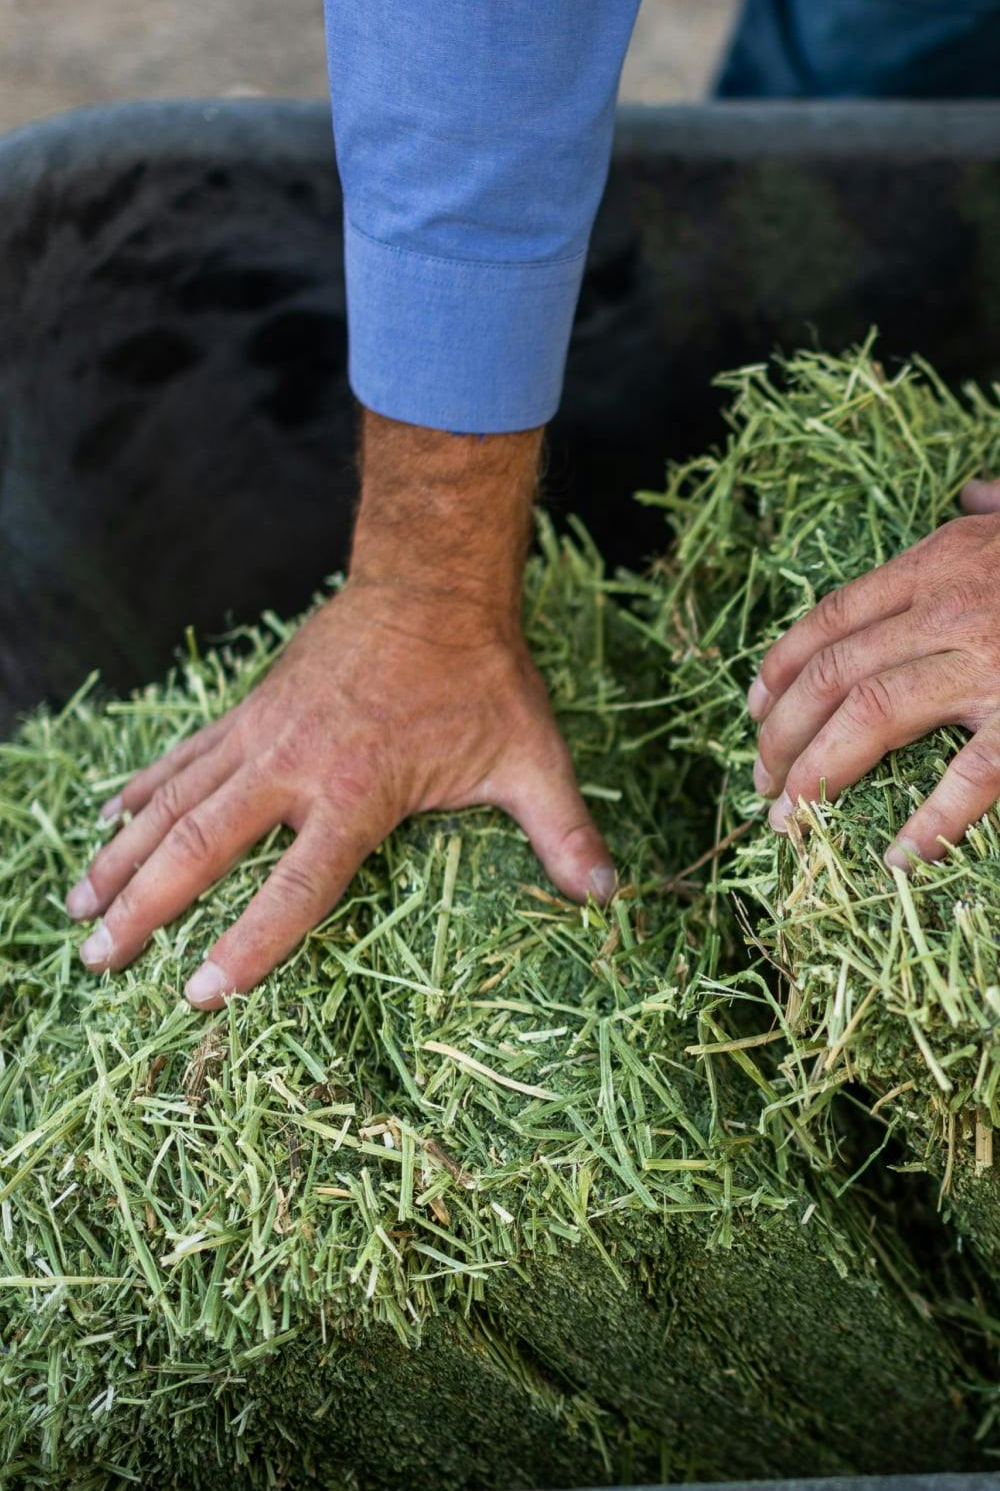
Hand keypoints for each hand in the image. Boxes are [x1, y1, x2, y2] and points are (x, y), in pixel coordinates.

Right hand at [66, 412, 613, 1007]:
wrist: (434, 581)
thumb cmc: (483, 676)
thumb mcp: (532, 758)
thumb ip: (563, 831)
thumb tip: (611, 892)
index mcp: (358, 794)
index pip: (294, 887)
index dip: (248, 945)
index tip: (200, 994)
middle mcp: (295, 767)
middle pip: (201, 847)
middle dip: (146, 909)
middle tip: (98, 962)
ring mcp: (263, 732)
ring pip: (174, 802)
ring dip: (121, 856)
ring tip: (76, 909)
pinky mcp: (253, 706)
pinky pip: (185, 755)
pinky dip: (143, 789)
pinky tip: (106, 817)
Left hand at [748, 476, 999, 869]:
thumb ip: (998, 509)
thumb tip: (974, 493)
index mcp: (942, 561)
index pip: (831, 617)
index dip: (779, 668)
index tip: (753, 709)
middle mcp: (951, 606)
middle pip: (831, 674)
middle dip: (780, 736)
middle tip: (761, 785)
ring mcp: (992, 663)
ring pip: (869, 717)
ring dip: (817, 775)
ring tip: (790, 822)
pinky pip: (971, 776)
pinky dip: (929, 823)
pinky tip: (897, 858)